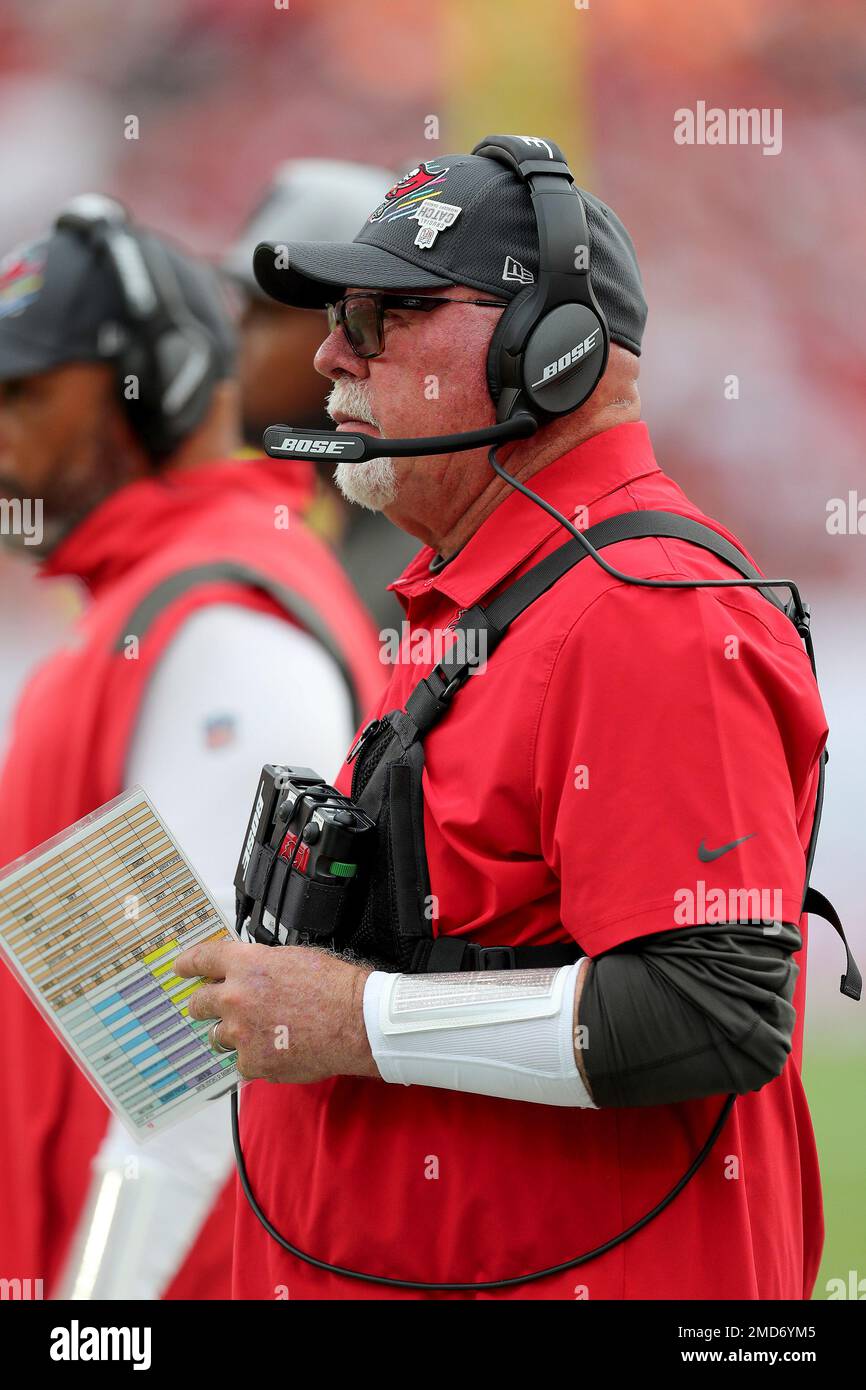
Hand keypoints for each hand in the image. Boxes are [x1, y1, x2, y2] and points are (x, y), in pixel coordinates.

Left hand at [174, 938, 377, 1083]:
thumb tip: (248, 974)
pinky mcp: (252, 1061)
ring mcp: (241, 1032)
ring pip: (218, 1036)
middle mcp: (236, 997)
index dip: (187, 964)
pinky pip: (240, 1062)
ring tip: (260, 1033)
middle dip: (203, 1005)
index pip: (202, 960)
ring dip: (233, 1034)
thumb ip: (261, 966)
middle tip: (213, 1009)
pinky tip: (276, 1050)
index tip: (179, 969)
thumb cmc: (333, 987)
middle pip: (199, 1003)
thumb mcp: (293, 959)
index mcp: (246, 964)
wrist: (355, 1021)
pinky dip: (254, 1058)